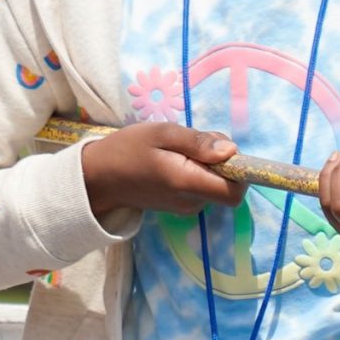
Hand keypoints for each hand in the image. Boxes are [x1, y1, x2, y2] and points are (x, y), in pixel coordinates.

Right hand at [80, 123, 247, 217]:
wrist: (98, 177)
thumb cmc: (128, 150)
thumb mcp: (162, 134)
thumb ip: (198, 142)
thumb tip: (233, 151)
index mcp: (187, 183)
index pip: (235, 192)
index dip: (241, 171)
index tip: (224, 150)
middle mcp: (191, 202)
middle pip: (228, 185)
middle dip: (223, 161)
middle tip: (195, 141)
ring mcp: (186, 206)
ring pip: (215, 184)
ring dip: (208, 164)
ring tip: (179, 148)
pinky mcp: (180, 204)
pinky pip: (202, 186)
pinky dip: (197, 171)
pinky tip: (175, 159)